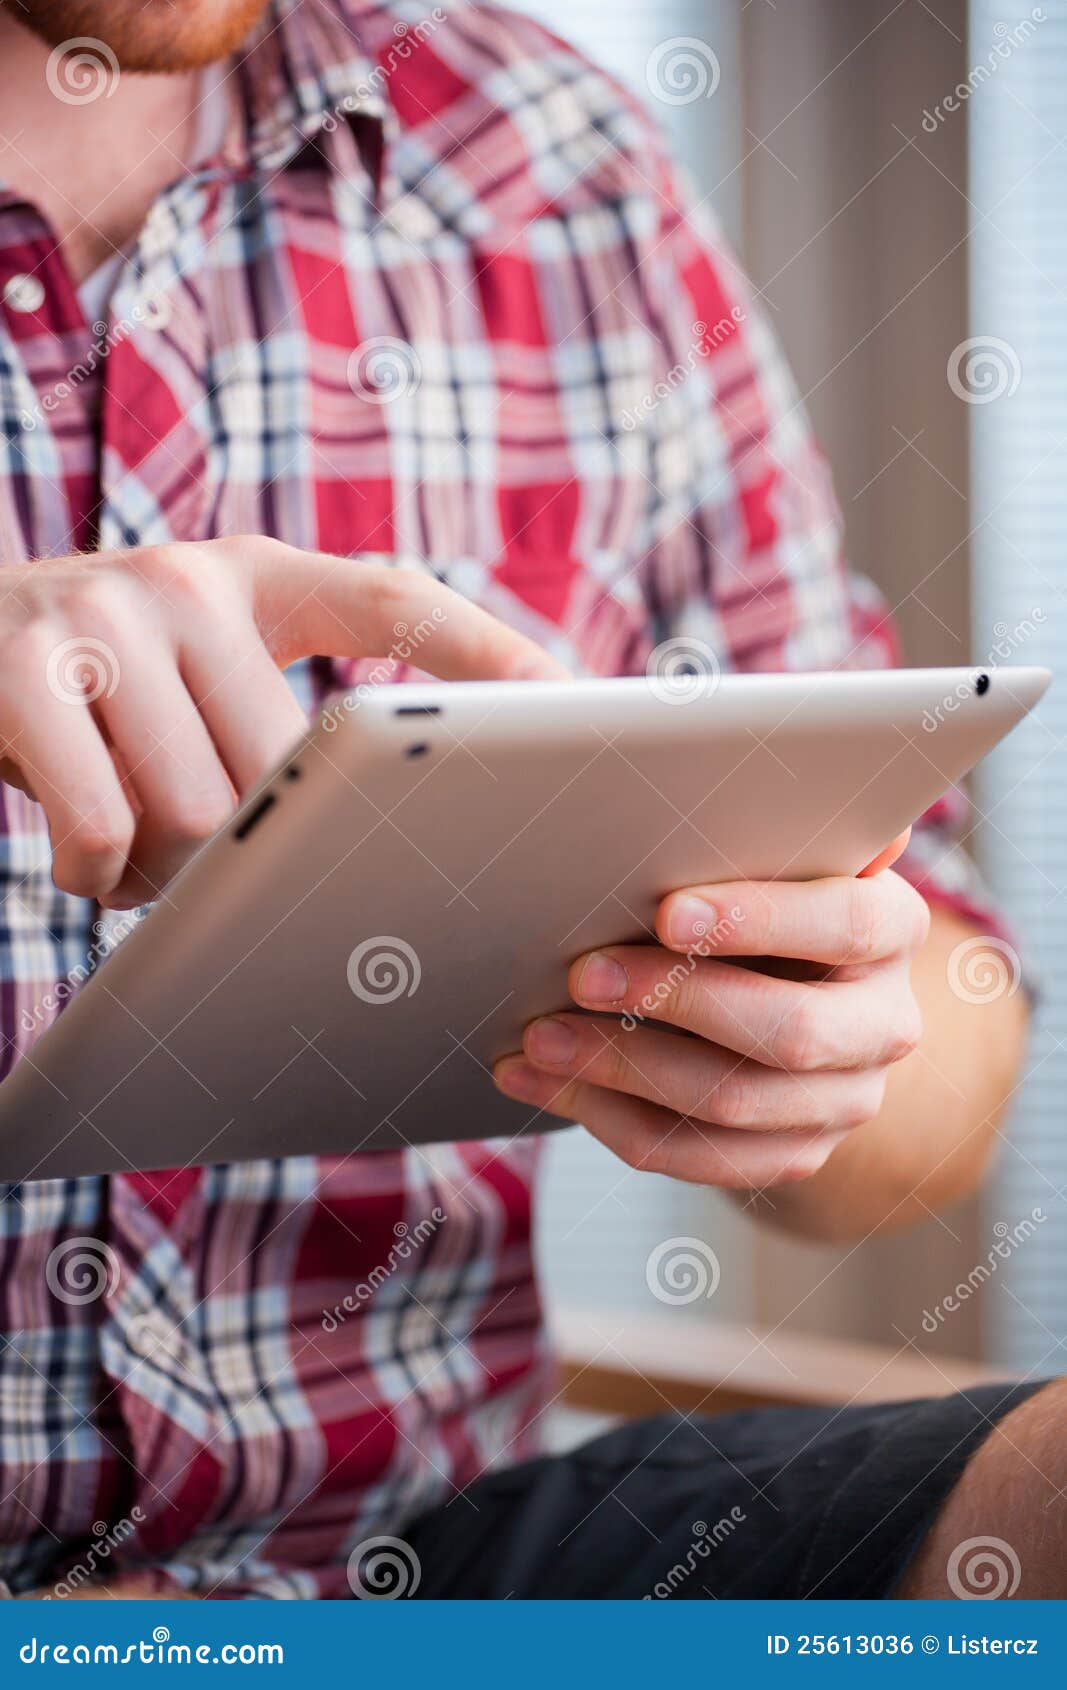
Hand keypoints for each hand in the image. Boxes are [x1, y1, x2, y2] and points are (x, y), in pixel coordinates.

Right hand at [0, 538, 564, 906]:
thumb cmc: (89, 688)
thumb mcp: (193, 663)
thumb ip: (275, 713)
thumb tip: (385, 836)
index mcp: (255, 575)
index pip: (396, 601)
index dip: (492, 649)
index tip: (573, 698)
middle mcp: (190, 578)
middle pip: (294, 770)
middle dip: (266, 853)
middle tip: (215, 867)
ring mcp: (105, 617)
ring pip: (205, 813)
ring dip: (174, 874)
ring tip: (135, 858)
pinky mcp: (19, 670)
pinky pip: (103, 829)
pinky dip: (97, 878)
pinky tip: (83, 863)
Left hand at [494, 840, 929, 1189]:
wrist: (796, 990)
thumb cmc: (762, 894)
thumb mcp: (776, 851)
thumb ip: (771, 819)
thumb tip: (733, 744)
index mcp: (892, 927)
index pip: (842, 924)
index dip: (756, 921)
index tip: (665, 912)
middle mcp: (887, 1024)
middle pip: (788, 1030)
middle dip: (672, 1002)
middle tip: (579, 974)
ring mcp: (845, 1101)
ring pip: (731, 1104)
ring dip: (619, 1067)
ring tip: (536, 1036)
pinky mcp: (793, 1155)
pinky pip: (699, 1157)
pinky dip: (610, 1119)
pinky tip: (543, 1082)